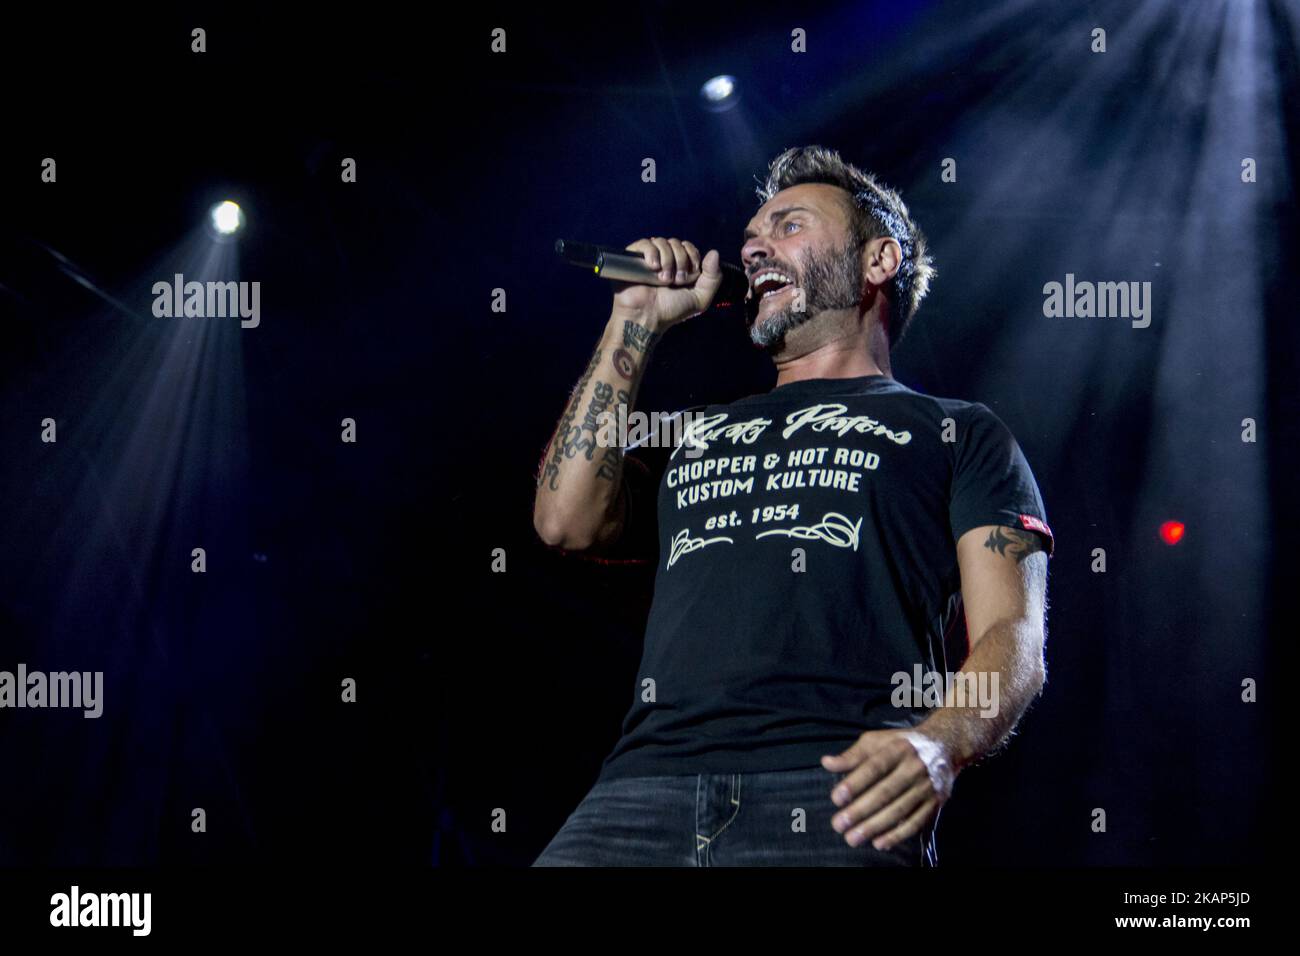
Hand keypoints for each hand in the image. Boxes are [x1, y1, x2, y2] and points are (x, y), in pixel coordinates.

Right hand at [611, 237, 722, 329]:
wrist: (647, 318)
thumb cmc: (671, 310)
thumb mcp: (700, 299)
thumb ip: (713, 278)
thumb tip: (714, 253)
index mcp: (680, 266)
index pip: (689, 247)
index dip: (692, 257)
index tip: (689, 277)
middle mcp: (665, 260)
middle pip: (677, 243)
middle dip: (680, 261)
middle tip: (676, 281)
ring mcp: (649, 258)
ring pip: (662, 242)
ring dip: (667, 260)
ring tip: (663, 279)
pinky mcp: (633, 258)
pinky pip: (645, 243)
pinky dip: (652, 253)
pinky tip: (653, 267)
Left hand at [820, 729, 956, 850]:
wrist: (945, 745)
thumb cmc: (901, 744)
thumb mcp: (877, 741)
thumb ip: (852, 755)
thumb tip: (827, 763)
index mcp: (897, 749)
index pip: (874, 767)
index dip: (855, 783)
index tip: (836, 798)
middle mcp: (914, 768)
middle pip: (885, 792)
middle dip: (860, 810)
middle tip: (838, 825)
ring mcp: (926, 787)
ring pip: (899, 810)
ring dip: (875, 826)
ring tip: (853, 838)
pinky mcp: (935, 803)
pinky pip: (916, 822)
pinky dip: (898, 835)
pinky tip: (879, 843)